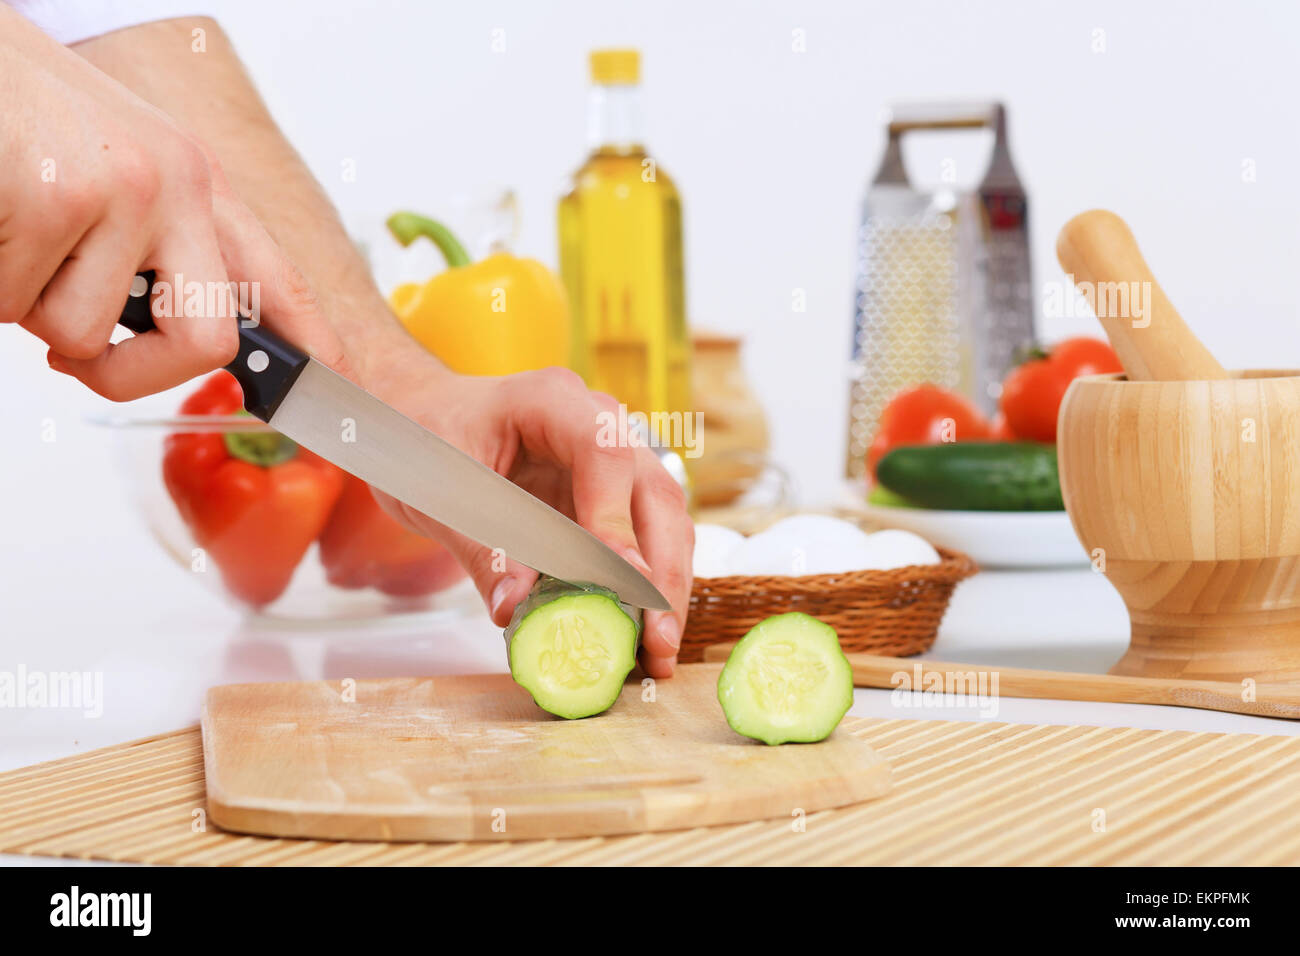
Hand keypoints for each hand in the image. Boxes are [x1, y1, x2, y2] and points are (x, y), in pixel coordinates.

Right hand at [0, 7, 340, 398]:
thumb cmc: (23, 111)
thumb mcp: (118, 167)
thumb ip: (157, 245)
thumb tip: (162, 328)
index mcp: (197, 183)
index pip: (276, 281)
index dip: (309, 344)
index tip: (340, 384)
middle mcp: (177, 186)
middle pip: (205, 343)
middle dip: (130, 375)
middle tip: (77, 361)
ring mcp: (125, 192)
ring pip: (80, 334)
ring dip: (27, 304)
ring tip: (12, 230)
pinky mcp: (57, 199)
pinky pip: (13, 304)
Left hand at [367, 353, 694, 677]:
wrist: (426, 418)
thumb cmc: (428, 439)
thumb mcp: (441, 492)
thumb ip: (480, 547)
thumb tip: (514, 609)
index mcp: (551, 401)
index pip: (603, 452)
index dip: (616, 518)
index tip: (622, 581)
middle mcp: (598, 423)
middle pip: (656, 493)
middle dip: (662, 573)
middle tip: (658, 640)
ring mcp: (615, 461)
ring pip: (665, 521)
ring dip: (666, 589)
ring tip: (659, 653)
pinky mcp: (614, 498)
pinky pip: (646, 542)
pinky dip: (648, 591)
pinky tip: (643, 638)